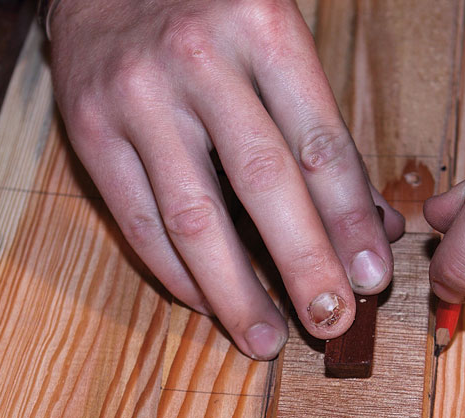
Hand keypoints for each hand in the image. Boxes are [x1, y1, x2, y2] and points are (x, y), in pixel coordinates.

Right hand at [48, 0, 404, 358]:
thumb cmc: (210, 13)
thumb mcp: (279, 45)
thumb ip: (323, 131)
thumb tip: (374, 227)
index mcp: (263, 28)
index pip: (318, 143)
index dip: (350, 220)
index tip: (374, 276)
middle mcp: (198, 59)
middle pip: (262, 183)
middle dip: (303, 264)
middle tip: (331, 320)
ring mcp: (137, 96)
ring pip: (193, 216)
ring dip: (235, 290)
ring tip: (267, 337)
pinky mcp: (89, 130)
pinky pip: (139, 221)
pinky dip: (177, 273)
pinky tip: (209, 302)